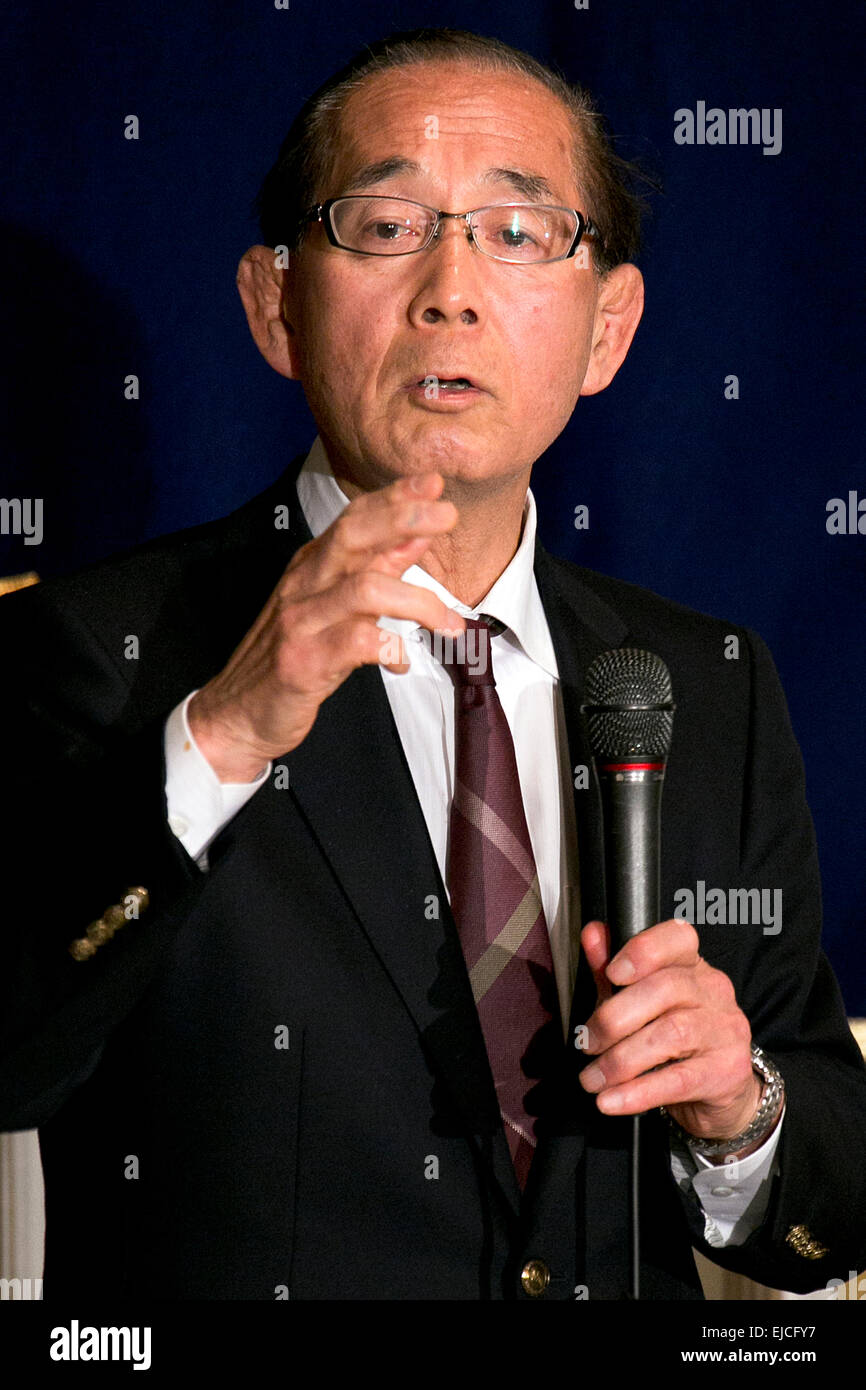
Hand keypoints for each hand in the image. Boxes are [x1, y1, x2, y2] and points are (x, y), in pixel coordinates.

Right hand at [188, 472, 465, 780]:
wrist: (240, 712)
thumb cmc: (294, 655)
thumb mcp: (337, 605)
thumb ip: (377, 569)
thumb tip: (417, 535)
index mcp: (314, 566)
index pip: (355, 517)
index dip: (396, 496)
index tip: (434, 483)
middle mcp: (306, 584)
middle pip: (354, 536)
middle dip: (404, 519)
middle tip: (447, 517)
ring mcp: (302, 621)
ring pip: (364, 589)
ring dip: (416, 601)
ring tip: (450, 624)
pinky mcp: (304, 661)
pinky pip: (355, 643)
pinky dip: (389, 648)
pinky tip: (402, 661)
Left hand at [578, 918, 763, 1154]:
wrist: (720, 1094)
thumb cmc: (675, 1041)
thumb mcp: (640, 1003)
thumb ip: (613, 971)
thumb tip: (592, 934)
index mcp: (692, 966)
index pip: (679, 938)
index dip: (644, 950)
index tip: (611, 973)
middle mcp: (714, 992)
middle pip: (665, 989)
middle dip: (615, 1017)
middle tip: (587, 1042)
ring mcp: (725, 1030)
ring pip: (671, 1034)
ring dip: (620, 1060)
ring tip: (592, 1078)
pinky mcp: (726, 1072)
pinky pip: (678, 1080)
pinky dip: (638, 1092)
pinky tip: (611, 1101)